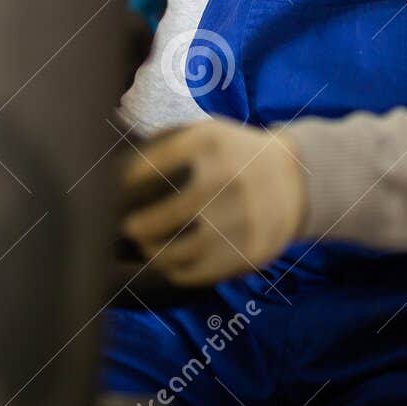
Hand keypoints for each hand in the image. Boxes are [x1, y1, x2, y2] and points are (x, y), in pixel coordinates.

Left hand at [121, 119, 306, 285]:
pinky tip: (171, 260)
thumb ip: (166, 147)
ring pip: (175, 252)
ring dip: (152, 252)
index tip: (114, 194)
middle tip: (127, 229)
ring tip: (147, 246)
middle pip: (159, 219)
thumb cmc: (234, 156)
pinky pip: (198, 272)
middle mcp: (227, 178)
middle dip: (134, 228)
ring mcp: (240, 218)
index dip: (123, 187)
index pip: (146, 169)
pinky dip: (176, 270)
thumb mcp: (208, 134)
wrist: (295, 179)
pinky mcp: (249, 251)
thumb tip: (111, 177)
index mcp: (210, 142)